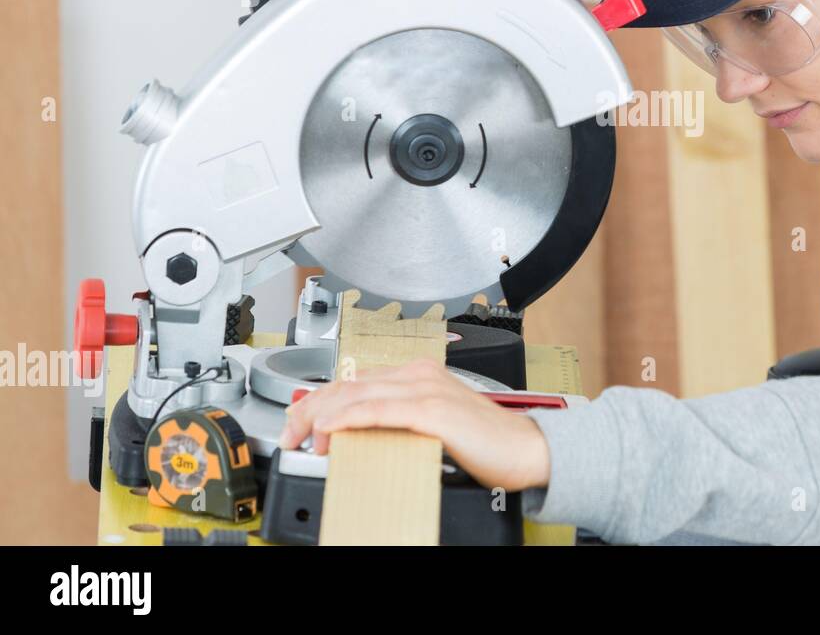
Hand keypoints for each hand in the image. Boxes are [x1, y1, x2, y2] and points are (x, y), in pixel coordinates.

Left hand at [278, 359, 550, 492]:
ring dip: (322, 416)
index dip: (320, 399)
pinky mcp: (432, 410)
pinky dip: (349, 418)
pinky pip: (379, 410)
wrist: (526, 449)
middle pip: (349, 384)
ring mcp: (426, 389)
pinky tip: (329, 428)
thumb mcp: (434, 425)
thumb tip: (359, 434)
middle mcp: (420, 374)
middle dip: (310, 408)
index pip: (356, 380)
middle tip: (290, 433)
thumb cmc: (487, 442)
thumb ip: (401, 420)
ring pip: (357, 394)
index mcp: (420, 374)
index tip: (300, 421)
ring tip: (301, 436)